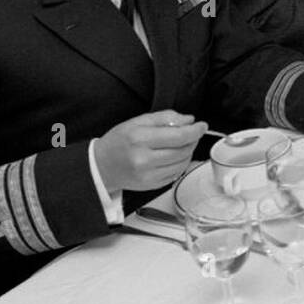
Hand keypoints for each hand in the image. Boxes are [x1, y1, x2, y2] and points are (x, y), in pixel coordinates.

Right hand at [92, 111, 208, 194]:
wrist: (101, 166)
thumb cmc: (118, 142)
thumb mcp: (137, 122)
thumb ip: (165, 118)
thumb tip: (188, 120)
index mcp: (140, 139)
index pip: (178, 136)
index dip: (195, 131)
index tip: (202, 125)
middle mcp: (144, 159)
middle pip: (183, 150)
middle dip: (193, 140)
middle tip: (192, 133)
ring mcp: (148, 175)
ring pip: (183, 163)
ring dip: (188, 152)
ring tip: (181, 144)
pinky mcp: (152, 186)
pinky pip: (176, 173)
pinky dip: (180, 163)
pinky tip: (173, 156)